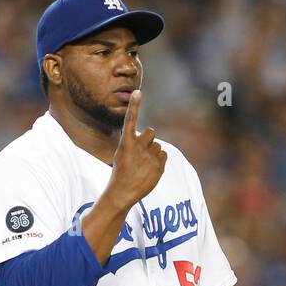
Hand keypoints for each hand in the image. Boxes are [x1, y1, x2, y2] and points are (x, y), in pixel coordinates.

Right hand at [108, 91, 166, 209]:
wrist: (123, 192)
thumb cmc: (121, 172)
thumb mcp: (122, 154)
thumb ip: (134, 143)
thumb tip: (148, 136)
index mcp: (126, 143)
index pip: (130, 120)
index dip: (134, 105)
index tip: (137, 92)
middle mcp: (138, 147)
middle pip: (151, 132)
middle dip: (148, 140)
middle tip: (141, 154)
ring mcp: (149, 156)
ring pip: (158, 146)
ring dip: (153, 152)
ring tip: (144, 165)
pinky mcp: (158, 166)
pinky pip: (164, 155)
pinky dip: (159, 160)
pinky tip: (150, 169)